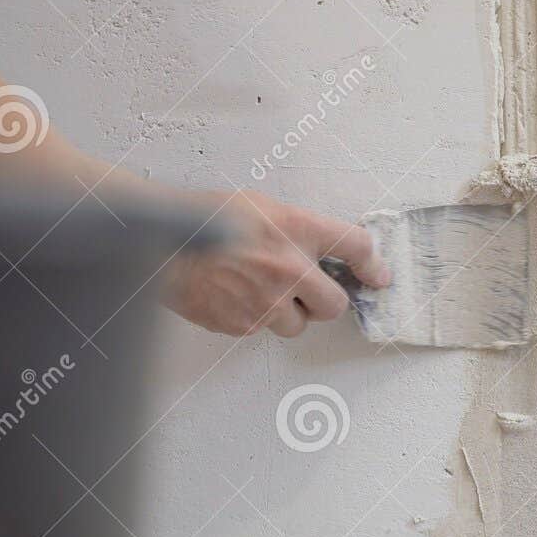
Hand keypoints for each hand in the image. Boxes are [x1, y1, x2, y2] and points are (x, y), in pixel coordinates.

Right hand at [163, 191, 389, 337]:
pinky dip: (254, 318)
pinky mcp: (244, 325)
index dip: (373, 264)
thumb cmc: (205, 219)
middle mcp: (290, 268)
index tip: (378, 275)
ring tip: (257, 289)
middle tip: (305, 290)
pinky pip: (262, 330)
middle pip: (335, 304)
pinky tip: (234, 295)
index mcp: (297, 228)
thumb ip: (296, 228)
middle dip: (323, 300)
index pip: (356, 246)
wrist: (159, 244)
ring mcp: (268, 302)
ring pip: (297, 324)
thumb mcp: (261, 206)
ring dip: (286, 313)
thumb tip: (319, 249)